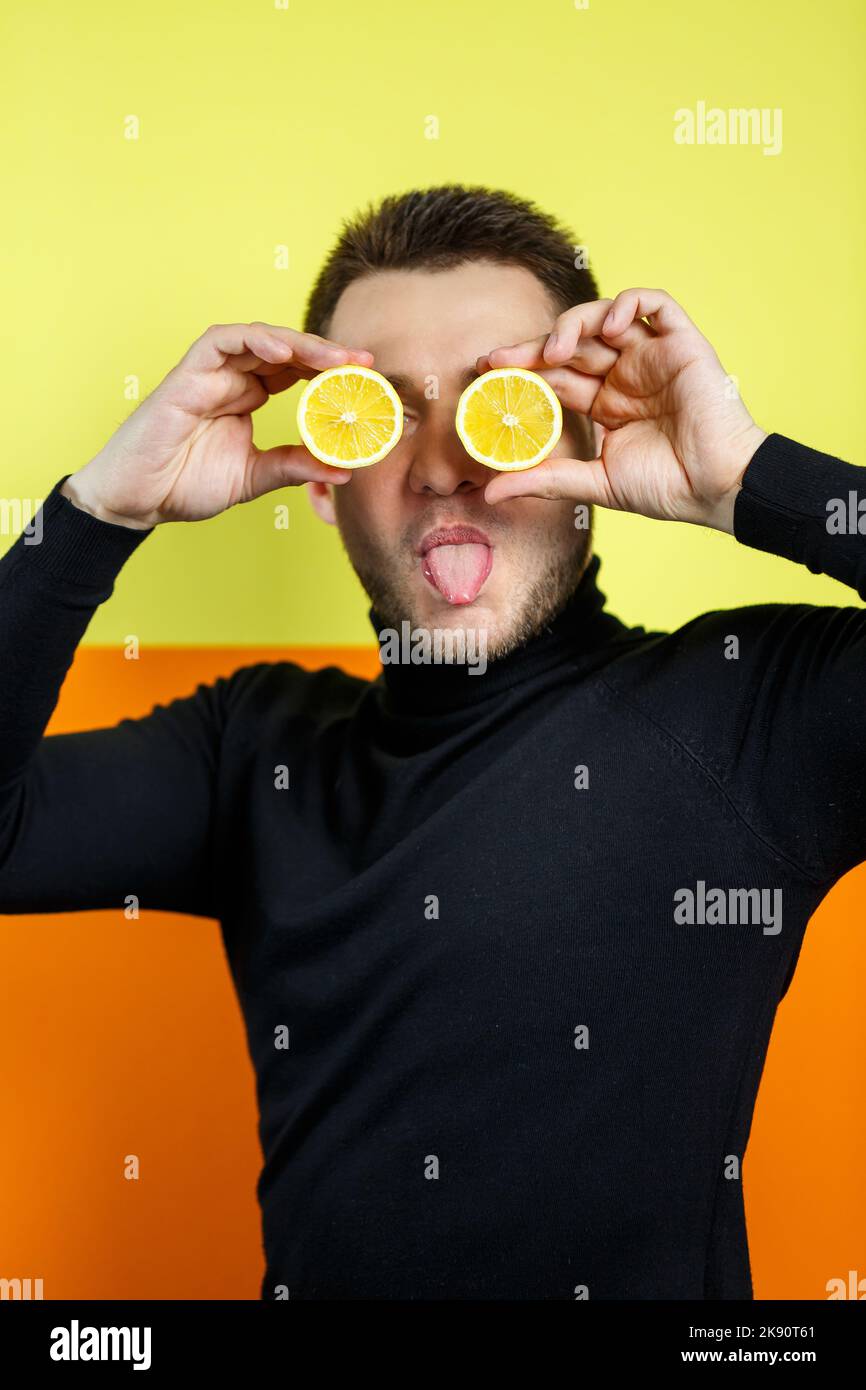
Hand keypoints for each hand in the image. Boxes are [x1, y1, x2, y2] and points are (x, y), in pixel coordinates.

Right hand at [61, 323, 374, 527]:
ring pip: (259, 339)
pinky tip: (283, 350)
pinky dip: (253, 339)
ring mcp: (209, 374)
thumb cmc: (184, 484)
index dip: (330, 371)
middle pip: (284, 351)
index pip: (295, 372)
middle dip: (325, 353)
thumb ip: (294, 466)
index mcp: (247, 397)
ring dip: (298, 343)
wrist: (137, 500)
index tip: (366, 379)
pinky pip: (221, 342)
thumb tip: (343, 469)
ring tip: (332, 357)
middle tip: (362, 362)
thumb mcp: (253, 477)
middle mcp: (231, 379)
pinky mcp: (186, 374)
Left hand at [476, 289, 767, 533]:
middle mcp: (624, 375)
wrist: (717, 487)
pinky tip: (610, 324)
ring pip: (604, 318)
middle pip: (571, 345)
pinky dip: (629, 303)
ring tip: (555, 349)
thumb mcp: (594, 483)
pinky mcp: (682, 343)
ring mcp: (652, 356)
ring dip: (574, 324)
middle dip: (533, 348)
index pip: (554, 377)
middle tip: (499, 358)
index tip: (485, 373)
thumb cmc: (666, 488)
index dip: (521, 370)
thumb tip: (489, 491)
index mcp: (604, 403)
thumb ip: (544, 480)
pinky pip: (655, 304)